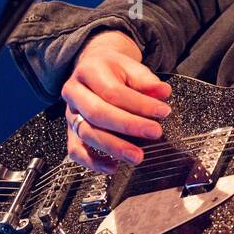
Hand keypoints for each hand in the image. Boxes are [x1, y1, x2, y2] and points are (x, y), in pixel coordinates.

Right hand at [61, 30, 171, 172]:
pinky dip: (92, 162)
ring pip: (87, 133)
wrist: (93, 68)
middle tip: (154, 133)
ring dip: (113, 148)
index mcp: (89, 71)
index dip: (139, 104)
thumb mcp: (130, 67)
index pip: (113, 91)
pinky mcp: (70, 132)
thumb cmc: (113, 70)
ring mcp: (70, 114)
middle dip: (128, 126)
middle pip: (98, 113)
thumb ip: (146, 80)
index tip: (163, 111)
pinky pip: (76, 151)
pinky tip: (113, 167)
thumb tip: (163, 92)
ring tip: (137, 156)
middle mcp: (74, 93)